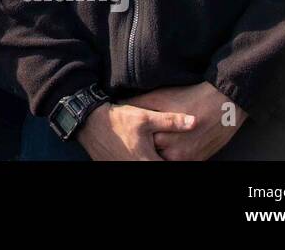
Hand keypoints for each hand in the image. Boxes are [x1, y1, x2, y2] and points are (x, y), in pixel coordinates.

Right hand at [76, 101, 195, 160]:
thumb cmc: (118, 119)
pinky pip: (130, 165)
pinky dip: (136, 159)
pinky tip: (136, 151)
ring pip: (143, 166)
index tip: (178, 153)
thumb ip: (170, 121)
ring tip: (149, 149)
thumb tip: (194, 122)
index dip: (175, 159)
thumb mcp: (145, 117)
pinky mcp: (114, 166)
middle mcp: (135, 168)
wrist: (89, 122)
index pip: (170, 165)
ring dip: (150, 158)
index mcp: (147, 160)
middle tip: (163, 150)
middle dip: (164, 158)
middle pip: (157, 165)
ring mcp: (123, 168)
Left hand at [122, 82, 243, 160]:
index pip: (141, 145)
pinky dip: (175, 156)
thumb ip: (138, 104)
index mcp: (162, 138)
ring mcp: (188, 159)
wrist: (222, 104)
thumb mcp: (159, 97)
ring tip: (162, 140)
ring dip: (162, 152)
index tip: (134, 133)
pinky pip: (181, 162)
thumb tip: (119, 106)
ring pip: (167, 159)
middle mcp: (175, 153)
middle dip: (149, 147)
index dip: (138, 138)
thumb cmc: (188, 97)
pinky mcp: (199, 161)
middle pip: (153, 154)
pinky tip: (173, 145)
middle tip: (145, 138)